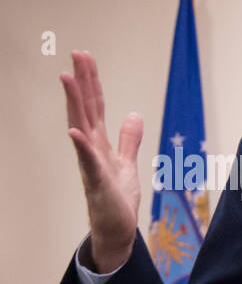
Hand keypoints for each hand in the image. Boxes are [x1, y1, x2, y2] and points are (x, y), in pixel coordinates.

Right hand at [61, 51, 142, 271]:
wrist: (117, 230)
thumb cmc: (118, 199)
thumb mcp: (127, 163)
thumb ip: (128, 139)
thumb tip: (132, 114)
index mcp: (99, 143)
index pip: (94, 106)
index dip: (91, 82)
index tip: (86, 57)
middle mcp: (90, 150)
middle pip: (85, 110)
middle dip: (81, 82)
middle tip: (77, 54)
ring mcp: (91, 165)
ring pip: (81, 128)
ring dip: (75, 104)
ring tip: (68, 78)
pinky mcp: (97, 183)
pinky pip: (88, 163)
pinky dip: (82, 147)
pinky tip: (75, 132)